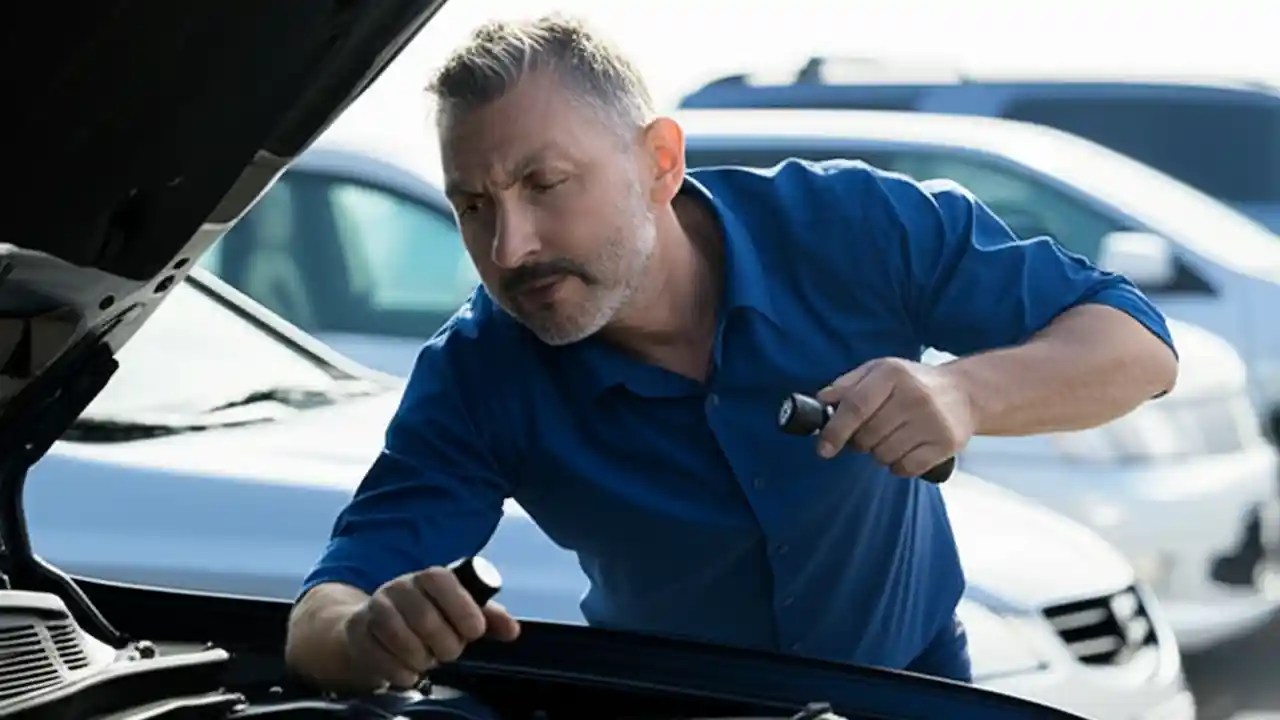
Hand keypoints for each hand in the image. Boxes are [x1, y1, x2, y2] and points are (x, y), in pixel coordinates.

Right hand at [342, 566, 520, 688]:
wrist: (373, 629)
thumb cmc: (425, 618)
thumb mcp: (459, 613)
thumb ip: (488, 618)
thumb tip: (512, 630)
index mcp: (429, 577)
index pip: (443, 581)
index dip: (461, 607)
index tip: (475, 632)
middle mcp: (400, 587)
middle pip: (425, 618)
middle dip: (445, 644)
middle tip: (448, 651)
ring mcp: (376, 608)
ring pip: (403, 640)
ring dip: (422, 659)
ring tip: (427, 658)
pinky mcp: (358, 632)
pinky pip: (383, 659)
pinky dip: (402, 672)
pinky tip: (408, 668)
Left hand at [814, 357, 974, 477]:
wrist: (965, 393)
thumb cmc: (912, 383)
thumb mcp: (879, 372)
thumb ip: (847, 385)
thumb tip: (820, 402)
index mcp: (892, 374)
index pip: (855, 406)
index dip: (835, 430)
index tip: (824, 448)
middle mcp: (914, 396)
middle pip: (867, 435)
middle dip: (859, 442)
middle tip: (869, 433)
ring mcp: (932, 421)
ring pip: (884, 455)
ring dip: (879, 453)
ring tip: (891, 437)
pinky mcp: (946, 443)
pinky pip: (905, 469)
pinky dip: (898, 466)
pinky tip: (906, 450)